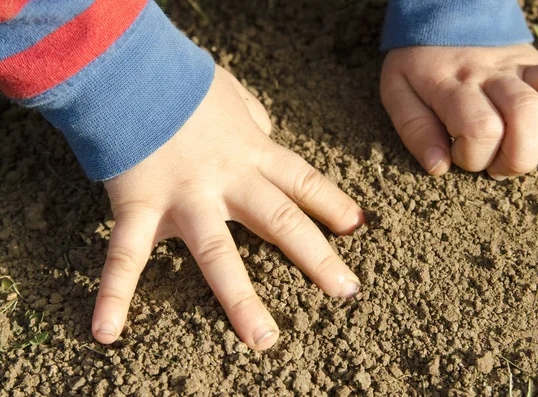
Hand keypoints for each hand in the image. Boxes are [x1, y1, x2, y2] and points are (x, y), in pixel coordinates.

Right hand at [93, 66, 363, 349]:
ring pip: (218, 255)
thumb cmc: (184, 81)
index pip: (302, 180)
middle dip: (316, 258)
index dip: (331, 203)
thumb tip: (264, 127)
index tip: (357, 226)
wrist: (130, 68)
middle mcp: (228, 180)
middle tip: (346, 291)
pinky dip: (115, 293)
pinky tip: (107, 332)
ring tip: (264, 341)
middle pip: (281, 223)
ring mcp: (185, 197)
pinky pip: (126, 255)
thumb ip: (253, 115)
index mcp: (252, 150)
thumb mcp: (231, 92)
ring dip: (241, 300)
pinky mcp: (140, 206)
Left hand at [381, 44, 537, 178]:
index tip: (460, 157)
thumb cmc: (418, 65)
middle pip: (528, 114)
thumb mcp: (397, 93)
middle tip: (500, 167)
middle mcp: (494, 73)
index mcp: (453, 84)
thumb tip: (439, 167)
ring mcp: (526, 66)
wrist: (444, 17)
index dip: (475, 156)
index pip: (481, 128)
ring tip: (536, 154)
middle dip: (518, 157)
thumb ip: (414, 130)